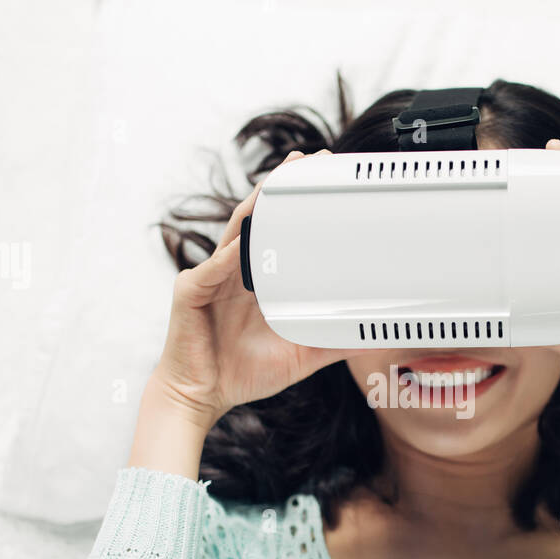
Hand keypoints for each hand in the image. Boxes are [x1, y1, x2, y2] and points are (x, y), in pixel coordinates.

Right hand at [131, 149, 363, 475]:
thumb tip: (369, 335)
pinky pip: (211, 270)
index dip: (296, 205)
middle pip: (256, 219)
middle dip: (277, 188)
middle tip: (306, 162)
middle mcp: (232, 270)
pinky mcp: (190, 294)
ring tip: (275, 185)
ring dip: (253, 208)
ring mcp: (210, 277)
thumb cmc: (243, 372)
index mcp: (256, 280)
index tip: (322, 179)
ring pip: (233, 235)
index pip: (278, 231)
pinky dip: (227, 257)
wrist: (201, 397)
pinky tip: (243, 244)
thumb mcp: (299, 356)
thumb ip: (330, 341)